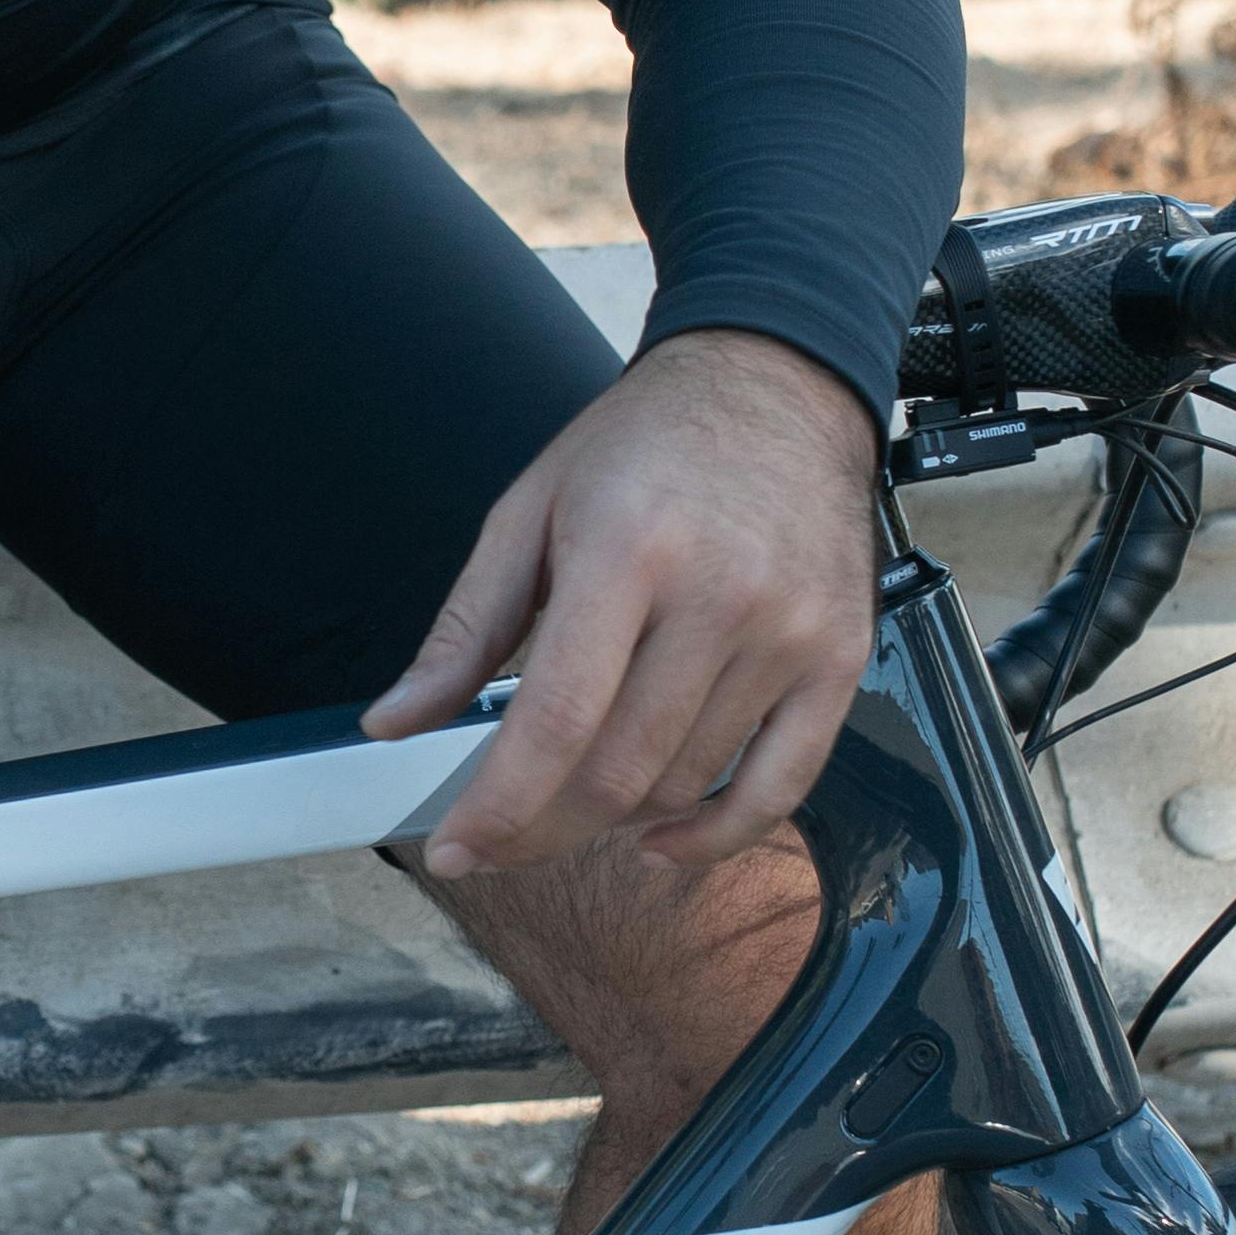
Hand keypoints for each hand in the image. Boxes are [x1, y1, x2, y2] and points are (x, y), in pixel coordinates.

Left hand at [363, 332, 880, 880]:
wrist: (778, 385)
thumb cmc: (645, 446)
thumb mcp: (530, 509)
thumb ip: (466, 626)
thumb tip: (395, 722)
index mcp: (626, 550)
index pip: (556, 720)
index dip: (499, 806)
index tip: (456, 849)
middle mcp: (718, 596)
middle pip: (618, 771)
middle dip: (541, 829)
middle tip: (500, 839)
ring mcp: (789, 633)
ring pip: (685, 784)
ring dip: (614, 819)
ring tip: (573, 796)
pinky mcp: (840, 659)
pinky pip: (781, 788)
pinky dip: (717, 835)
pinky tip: (662, 839)